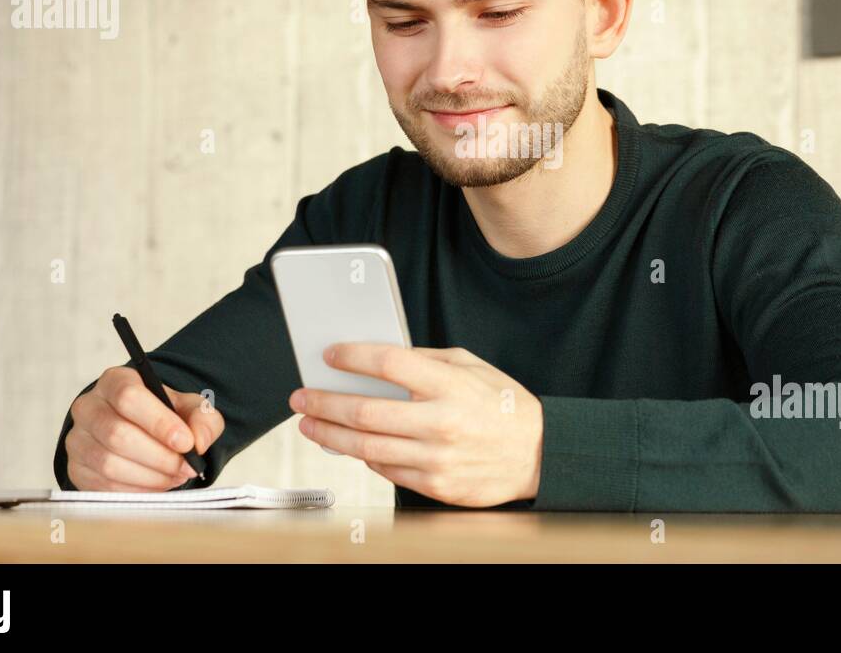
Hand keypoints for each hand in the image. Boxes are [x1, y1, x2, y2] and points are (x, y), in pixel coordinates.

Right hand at [65, 366, 223, 491]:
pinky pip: (104, 486)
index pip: (129, 398)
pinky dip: (137, 490)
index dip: (160, 423)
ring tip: (175, 475)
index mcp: (116, 381)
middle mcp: (89, 407)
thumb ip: (203, 419)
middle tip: (186, 466)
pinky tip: (156, 484)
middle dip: (160, 457)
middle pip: (118, 435)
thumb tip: (199, 443)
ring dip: (150, 476)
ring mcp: (78, 439)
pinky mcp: (76, 468)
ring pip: (109, 464)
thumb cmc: (165, 415)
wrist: (141, 430)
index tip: (186, 443)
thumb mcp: (191, 408)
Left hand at [289, 344, 542, 507]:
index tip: (329, 355)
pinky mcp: (435, 484)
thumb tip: (377, 359)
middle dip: (324, 402)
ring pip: (366, 446)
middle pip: (364, 410)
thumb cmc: (503, 405)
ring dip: (330, 434)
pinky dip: (362, 456)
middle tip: (301, 396)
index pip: (388, 363)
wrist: (539, 454)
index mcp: (449, 384)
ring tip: (310, 423)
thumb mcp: (472, 366)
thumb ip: (426, 360)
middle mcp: (440, 421)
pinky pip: (385, 470)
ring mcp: (436, 457)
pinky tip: (347, 445)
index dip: (352, 356)